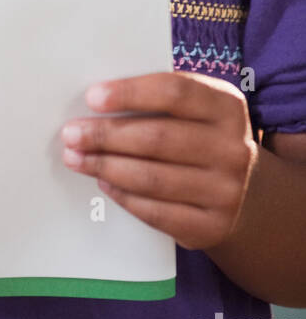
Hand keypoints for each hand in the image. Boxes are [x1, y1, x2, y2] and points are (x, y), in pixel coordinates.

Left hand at [60, 71, 257, 249]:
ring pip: (152, 177)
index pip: (174, 92)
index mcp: (226, 106)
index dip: (130, 93)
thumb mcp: (197, 110)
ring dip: (105, 166)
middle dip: (105, 135)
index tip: (92, 97)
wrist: (248, 194)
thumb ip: (157, 100)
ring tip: (75, 158)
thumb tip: (96, 100)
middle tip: (70, 133)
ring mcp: (226, 191)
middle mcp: (232, 148)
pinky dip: (123, 196)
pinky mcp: (211, 226)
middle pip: (157, 138)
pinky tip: (103, 182)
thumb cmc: (201, 137)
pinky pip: (156, 212)